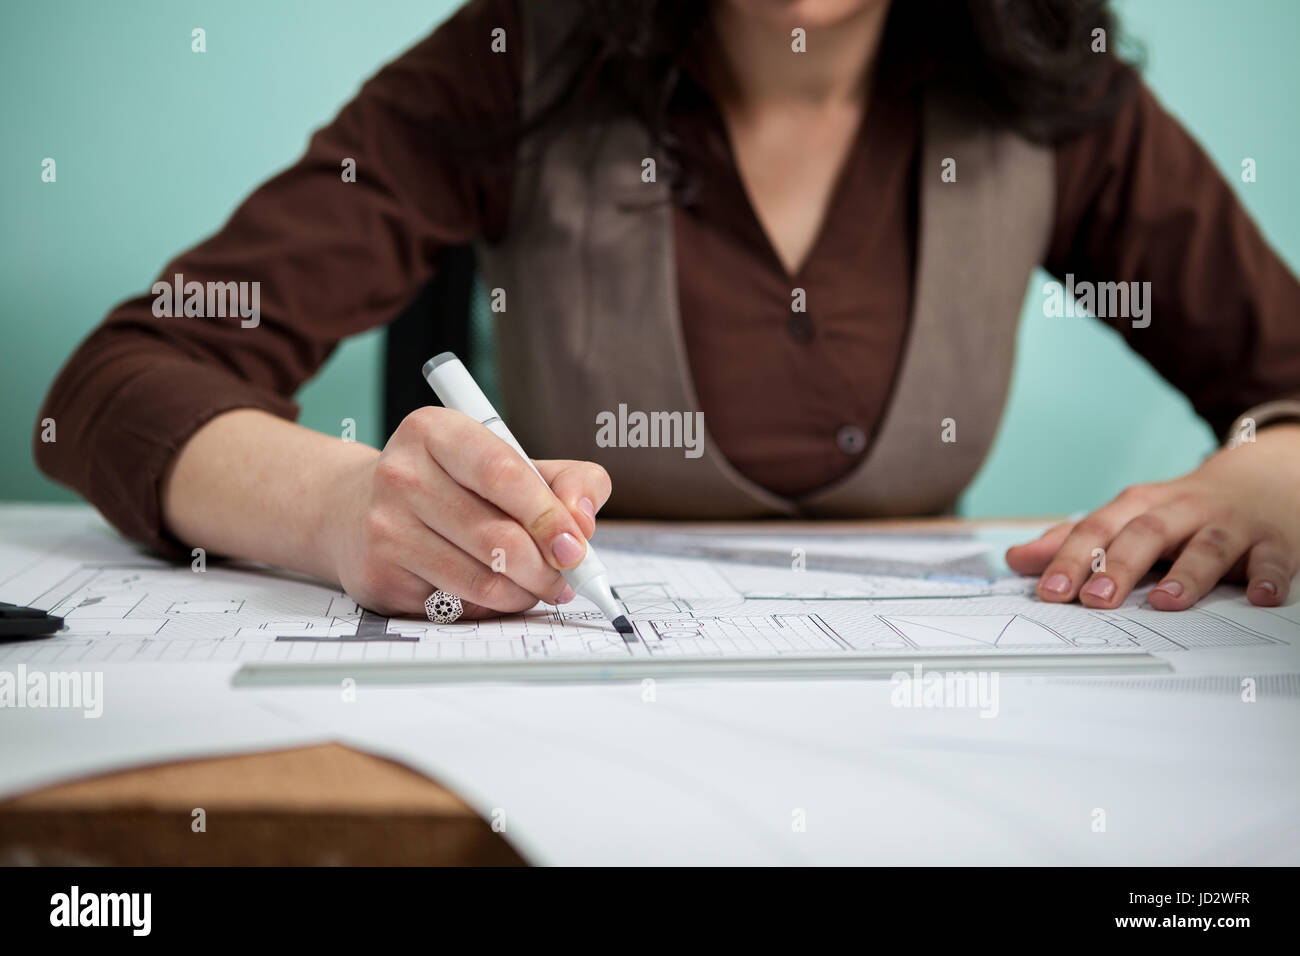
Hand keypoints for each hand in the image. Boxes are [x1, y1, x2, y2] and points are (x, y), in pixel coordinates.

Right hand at [324, 406, 611, 617]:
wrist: (355, 509)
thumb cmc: (450, 484)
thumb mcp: (508, 462)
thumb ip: (566, 480)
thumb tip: (583, 522)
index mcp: (435, 432)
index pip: (502, 473)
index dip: (549, 515)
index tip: (577, 545)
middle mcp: (402, 474)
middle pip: (498, 537)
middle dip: (546, 567)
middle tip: (567, 576)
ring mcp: (385, 528)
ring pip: (482, 580)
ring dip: (525, 593)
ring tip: (538, 586)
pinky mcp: (379, 576)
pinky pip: (458, 606)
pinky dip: (490, 606)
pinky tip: (492, 591)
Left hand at [1005, 425, 1299, 610]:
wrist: (1265, 477)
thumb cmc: (1182, 510)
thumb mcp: (1127, 518)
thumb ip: (1073, 541)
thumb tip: (1016, 559)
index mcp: (1140, 507)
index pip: (1098, 530)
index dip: (1072, 559)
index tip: (1050, 590)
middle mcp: (1182, 511)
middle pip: (1146, 534)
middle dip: (1119, 566)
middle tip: (1095, 600)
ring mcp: (1230, 525)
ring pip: (1209, 545)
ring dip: (1188, 574)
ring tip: (1165, 602)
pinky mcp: (1274, 542)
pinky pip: (1273, 560)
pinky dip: (1269, 578)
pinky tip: (1261, 598)